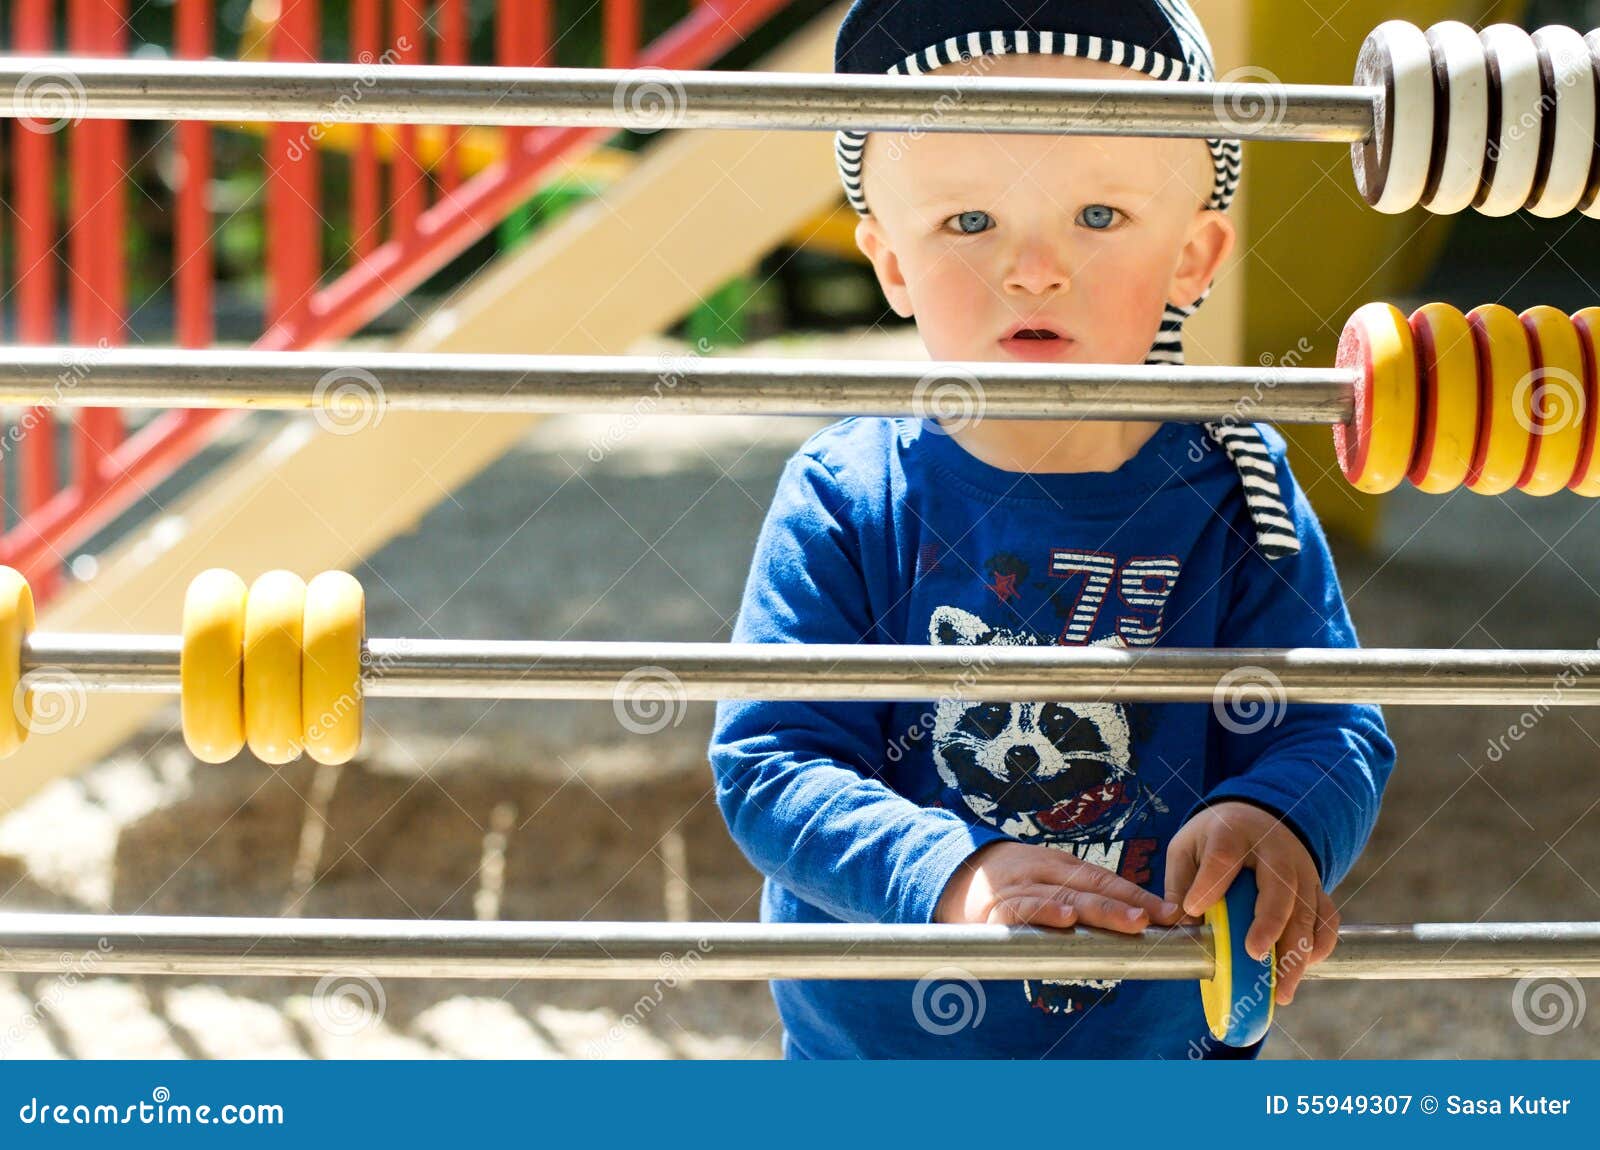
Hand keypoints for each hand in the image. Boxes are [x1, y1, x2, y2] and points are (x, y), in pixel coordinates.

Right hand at [936, 839, 1182, 930]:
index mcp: (1061, 865)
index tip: (1171, 914)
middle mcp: (1043, 872)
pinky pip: (1022, 910)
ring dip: (1098, 910)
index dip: (1138, 895)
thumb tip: (1133, 921)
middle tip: (1155, 918)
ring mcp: (1020, 888)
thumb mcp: (1047, 881)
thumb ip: (1081, 898)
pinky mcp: (995, 909)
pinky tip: (1065, 921)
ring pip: (1063, 897)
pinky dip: (1045, 914)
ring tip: (1129, 921)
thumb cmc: (1012, 885)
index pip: (1105, 879)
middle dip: (1125, 903)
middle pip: (1089, 886)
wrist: (954, 874)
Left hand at [1164, 801, 1339, 1005]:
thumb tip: (1179, 925)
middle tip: (1254, 957)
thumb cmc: (1216, 838)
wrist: (1259, 817)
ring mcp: (1301, 870)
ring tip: (1281, 989)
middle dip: (1270, 924)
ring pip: (1307, 911)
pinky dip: (1318, 947)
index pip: (1223, 856)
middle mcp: (1274, 851)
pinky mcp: (1317, 889)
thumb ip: (1181, 884)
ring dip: (1297, 952)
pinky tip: (1301, 969)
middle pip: (1279, 887)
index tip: (1195, 910)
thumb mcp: (1188, 848)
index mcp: (1232, 833)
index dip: (1211, 883)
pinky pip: (1327, 919)